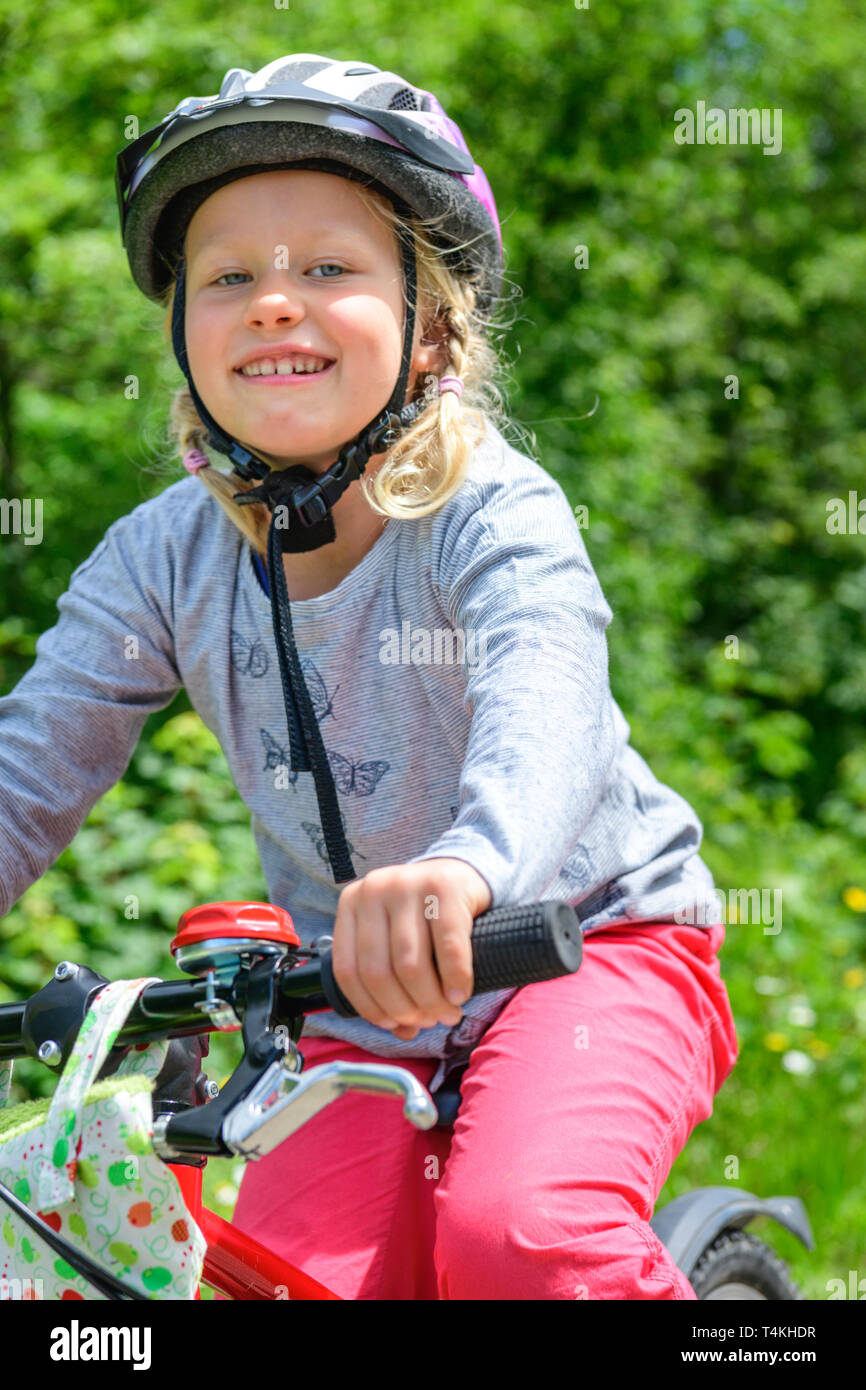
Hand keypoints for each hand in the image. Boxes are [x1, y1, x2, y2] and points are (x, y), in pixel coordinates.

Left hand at [331, 858, 492, 1041]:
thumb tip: (400, 1032)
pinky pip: (448, 947)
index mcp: (351, 904)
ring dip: (431, 1001)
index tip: (397, 1024)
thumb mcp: (396, 940)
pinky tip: (459, 994)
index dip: (371, 1008)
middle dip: (406, 1008)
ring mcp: (407, 884)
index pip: (349, 971)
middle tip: (429, 1021)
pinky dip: (455, 979)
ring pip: (411, 965)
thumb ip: (391, 981)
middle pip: (379, 972)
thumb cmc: (424, 916)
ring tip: (447, 1013)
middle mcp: (374, 890)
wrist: (462, 874)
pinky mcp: (444, 886)